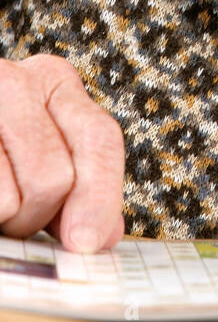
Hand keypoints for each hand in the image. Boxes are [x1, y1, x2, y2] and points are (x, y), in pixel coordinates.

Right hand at [0, 54, 125, 250]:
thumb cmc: (3, 149)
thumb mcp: (42, 152)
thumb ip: (80, 187)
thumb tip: (103, 235)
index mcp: (54, 82)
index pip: (98, 138)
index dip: (99, 196)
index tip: (86, 241)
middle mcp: (13, 81)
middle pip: (54, 176)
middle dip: (36, 216)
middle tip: (16, 217)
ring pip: (9, 198)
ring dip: (3, 220)